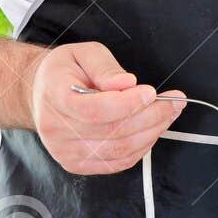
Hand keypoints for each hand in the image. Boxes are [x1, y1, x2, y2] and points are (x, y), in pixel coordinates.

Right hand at [28, 42, 184, 175]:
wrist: (42, 93)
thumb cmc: (65, 71)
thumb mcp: (83, 53)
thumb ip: (105, 67)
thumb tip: (128, 84)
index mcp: (55, 98)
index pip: (95, 110)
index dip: (128, 104)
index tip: (151, 92)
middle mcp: (57, 130)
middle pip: (113, 131)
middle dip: (151, 117)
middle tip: (174, 102)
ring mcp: (66, 152)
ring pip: (119, 150)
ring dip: (151, 133)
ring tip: (168, 115)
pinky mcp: (77, 164)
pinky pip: (116, 163)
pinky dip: (140, 149)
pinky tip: (151, 131)